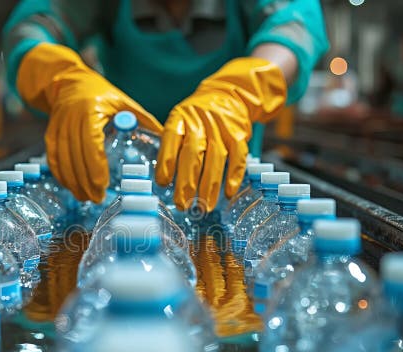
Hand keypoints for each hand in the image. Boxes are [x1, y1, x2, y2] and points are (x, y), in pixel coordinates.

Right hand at [17, 43, 161, 202]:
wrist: (69, 82)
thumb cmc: (101, 93)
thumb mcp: (123, 102)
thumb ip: (143, 120)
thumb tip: (166, 138)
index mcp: (91, 110)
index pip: (91, 143)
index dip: (95, 167)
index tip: (102, 185)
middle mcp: (71, 118)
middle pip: (76, 155)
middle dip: (85, 181)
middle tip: (96, 198)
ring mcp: (58, 125)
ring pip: (62, 159)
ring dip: (73, 181)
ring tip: (85, 196)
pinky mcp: (50, 132)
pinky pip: (53, 156)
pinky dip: (60, 174)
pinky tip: (70, 186)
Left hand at [156, 57, 287, 211]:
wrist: (227, 94)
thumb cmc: (196, 116)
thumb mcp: (179, 121)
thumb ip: (171, 145)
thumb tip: (162, 180)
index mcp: (180, 118)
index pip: (171, 139)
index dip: (166, 161)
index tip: (162, 183)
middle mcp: (200, 122)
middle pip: (193, 153)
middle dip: (187, 181)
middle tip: (182, 203)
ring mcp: (221, 128)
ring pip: (216, 158)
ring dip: (210, 185)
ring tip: (204, 206)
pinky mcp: (239, 134)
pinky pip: (238, 156)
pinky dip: (234, 175)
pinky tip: (228, 193)